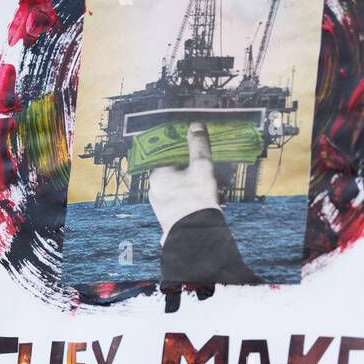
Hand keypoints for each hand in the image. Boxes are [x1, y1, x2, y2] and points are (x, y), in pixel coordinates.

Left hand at [148, 123, 221, 238]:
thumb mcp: (202, 167)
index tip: (192, 150)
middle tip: (205, 170)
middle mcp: (154, 191)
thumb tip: (196, 125)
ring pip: (176, 190)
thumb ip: (199, 145)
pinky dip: (190, 201)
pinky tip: (204, 203)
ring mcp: (161, 207)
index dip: (180, 150)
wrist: (196, 238)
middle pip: (171, 173)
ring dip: (190, 187)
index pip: (165, 155)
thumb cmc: (197, 199)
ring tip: (208, 189)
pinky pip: (179, 205)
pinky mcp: (169, 221)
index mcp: (157, 175)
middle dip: (188, 171)